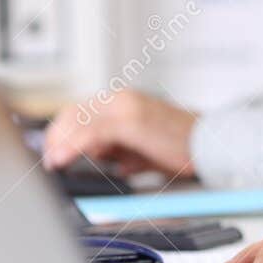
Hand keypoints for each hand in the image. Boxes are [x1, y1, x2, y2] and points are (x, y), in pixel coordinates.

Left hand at [40, 91, 196, 177]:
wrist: (213, 143)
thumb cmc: (184, 146)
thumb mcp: (142, 148)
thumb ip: (120, 151)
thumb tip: (103, 160)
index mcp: (124, 101)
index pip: (78, 111)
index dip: (59, 133)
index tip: (52, 154)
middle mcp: (122, 98)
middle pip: (71, 113)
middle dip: (53, 139)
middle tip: (49, 163)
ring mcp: (125, 107)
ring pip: (76, 120)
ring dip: (59, 143)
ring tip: (54, 164)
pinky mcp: (130, 120)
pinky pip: (90, 132)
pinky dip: (71, 147)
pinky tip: (62, 160)